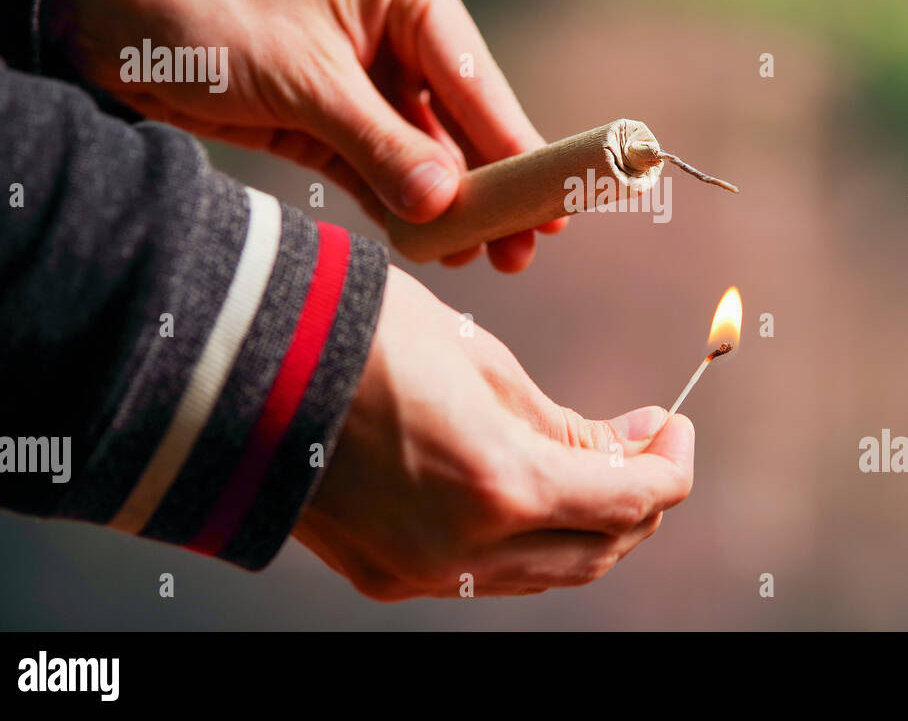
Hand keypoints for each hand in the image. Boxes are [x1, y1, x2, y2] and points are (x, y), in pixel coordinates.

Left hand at [46, 0, 563, 271]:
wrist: (100, 3)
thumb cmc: (205, 7)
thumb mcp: (301, 79)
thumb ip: (380, 145)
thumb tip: (449, 205)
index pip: (479, 82)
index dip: (518, 150)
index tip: (556, 206)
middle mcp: (398, 26)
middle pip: (462, 120)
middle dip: (488, 186)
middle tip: (523, 250)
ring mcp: (364, 71)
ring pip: (422, 149)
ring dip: (444, 202)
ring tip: (480, 258)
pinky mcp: (327, 110)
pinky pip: (378, 162)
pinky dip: (397, 200)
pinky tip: (428, 240)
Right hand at [293, 267, 695, 599]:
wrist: (232, 361)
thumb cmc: (361, 332)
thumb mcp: (480, 357)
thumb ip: (559, 420)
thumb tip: (625, 444)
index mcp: (500, 485)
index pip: (631, 500)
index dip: (671, 464)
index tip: (675, 423)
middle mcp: (466, 550)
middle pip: (598, 550)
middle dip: (639, 496)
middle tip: (646, 440)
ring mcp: (420, 573)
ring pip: (545, 571)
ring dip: (587, 522)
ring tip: (594, 458)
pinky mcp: (381, 576)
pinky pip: (486, 572)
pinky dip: (527, 536)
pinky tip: (526, 486)